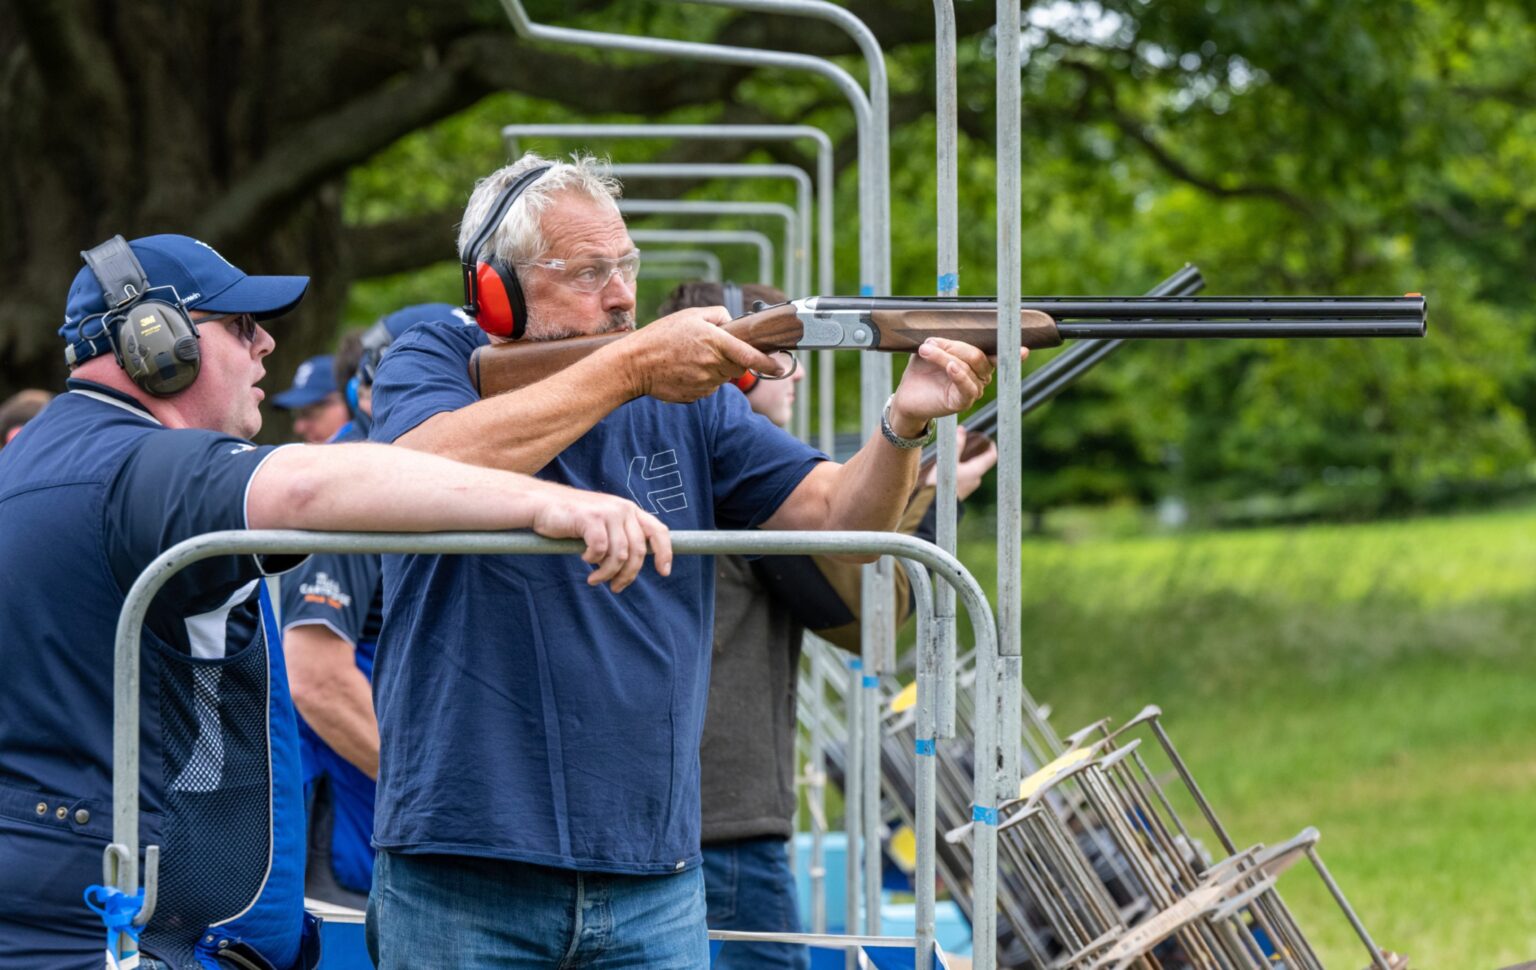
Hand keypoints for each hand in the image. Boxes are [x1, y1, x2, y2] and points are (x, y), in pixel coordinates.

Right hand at [528, 484, 673, 592]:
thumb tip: (634, 564)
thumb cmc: (571, 520)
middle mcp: (623, 508)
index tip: (664, 572)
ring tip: (595, 580)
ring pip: (619, 555)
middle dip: (629, 574)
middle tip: (616, 588)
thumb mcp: (602, 524)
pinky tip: (584, 559)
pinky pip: (600, 550)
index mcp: (629, 509)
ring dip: (607, 573)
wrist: (541, 504)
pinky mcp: (591, 518)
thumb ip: (620, 536)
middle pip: (638, 551)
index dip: (665, 552)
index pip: (658, 530)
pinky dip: (593, 560)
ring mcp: (607, 511)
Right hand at [621, 306, 784, 403]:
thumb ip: (718, 315)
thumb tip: (733, 322)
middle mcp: (715, 366)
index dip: (769, 363)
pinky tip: (683, 370)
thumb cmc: (661, 336)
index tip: (780, 366)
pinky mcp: (696, 396)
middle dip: (730, 359)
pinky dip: (701, 379)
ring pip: (722, 377)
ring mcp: (706, 384)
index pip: (751, 357)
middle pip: (736, 367)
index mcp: (717, 343)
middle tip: (707, 349)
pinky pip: (707, 388)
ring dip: (714, 368)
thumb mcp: (690, 315)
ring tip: (690, 358)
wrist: (635, 364)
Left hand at [888, 338, 1017, 436]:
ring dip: (946, 355)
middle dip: (954, 345)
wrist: (907, 396)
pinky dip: (959, 374)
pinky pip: (967, 387)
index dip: (1010, 349)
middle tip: (931, 342)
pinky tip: (950, 366)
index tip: (1022, 348)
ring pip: (969, 366)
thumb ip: (943, 341)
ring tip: (926, 350)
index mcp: (976, 362)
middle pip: (978, 355)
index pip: (996, 353)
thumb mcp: (931, 350)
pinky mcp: (963, 402)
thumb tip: (944, 335)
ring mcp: (973, 390)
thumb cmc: (921, 372)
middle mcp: (980, 376)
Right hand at [923, 427, 997, 498]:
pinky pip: (965, 477)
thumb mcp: (948, 460)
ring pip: (972, 470)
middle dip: (975, 453)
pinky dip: (961, 470)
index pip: (992, 456)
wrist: (934, 507)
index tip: (988, 439)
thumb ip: (956, 445)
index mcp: (976, 471)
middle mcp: (975, 479)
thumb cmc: (942, 483)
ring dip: (967, 462)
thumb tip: (962, 429)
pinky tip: (950, 468)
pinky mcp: (961, 492)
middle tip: (968, 444)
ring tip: (956, 455)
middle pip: (981, 463)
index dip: (991, 446)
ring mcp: (969, 487)